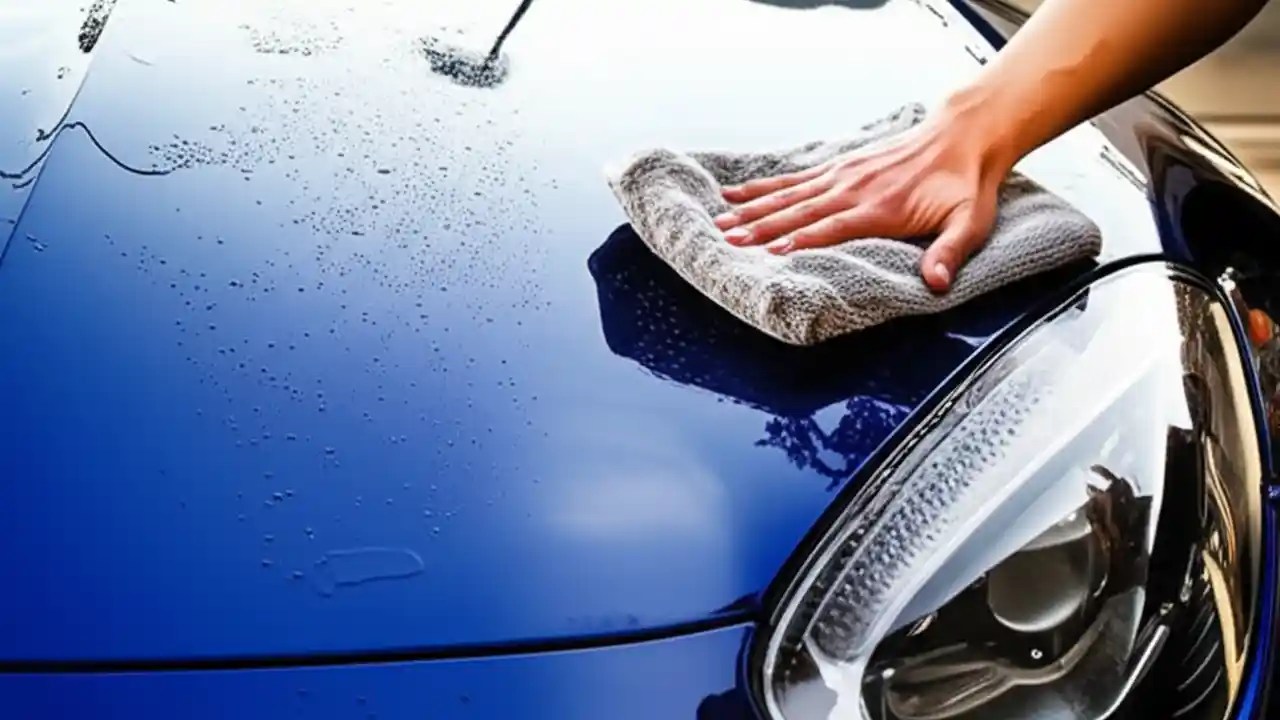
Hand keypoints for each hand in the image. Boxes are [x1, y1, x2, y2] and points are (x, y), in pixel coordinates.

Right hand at [713, 108, 1014, 292]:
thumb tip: (937, 283)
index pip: (831, 228)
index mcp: (880, 208)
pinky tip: (739, 193)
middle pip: (799, 212)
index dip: (800, 241)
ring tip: (721, 222)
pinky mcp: (839, 166)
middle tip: (728, 241)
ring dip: (753, 210)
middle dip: (761, 228)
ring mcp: (843, 175)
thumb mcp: (970, 223)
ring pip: (789, 195)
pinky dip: (765, 187)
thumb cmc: (967, 185)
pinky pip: (795, 179)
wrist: (964, 135)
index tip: (770, 254)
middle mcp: (853, 189)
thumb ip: (950, 252)